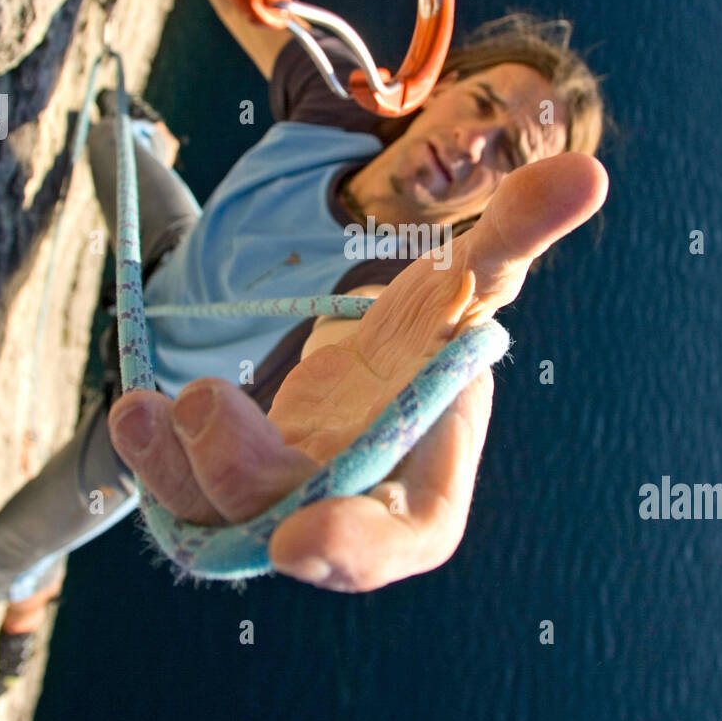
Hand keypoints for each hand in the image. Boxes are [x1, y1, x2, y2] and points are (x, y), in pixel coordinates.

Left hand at [107, 152, 607, 590]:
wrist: (383, 352)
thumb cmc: (440, 332)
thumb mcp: (476, 283)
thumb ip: (517, 238)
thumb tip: (585, 172)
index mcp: (426, 486)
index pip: (406, 537)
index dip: (358, 548)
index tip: (300, 538)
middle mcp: (353, 509)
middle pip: (296, 526)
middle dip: (248, 478)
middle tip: (210, 403)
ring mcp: (288, 504)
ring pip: (226, 516)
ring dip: (181, 468)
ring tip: (145, 405)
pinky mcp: (237, 488)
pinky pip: (187, 493)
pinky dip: (157, 459)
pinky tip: (136, 406)